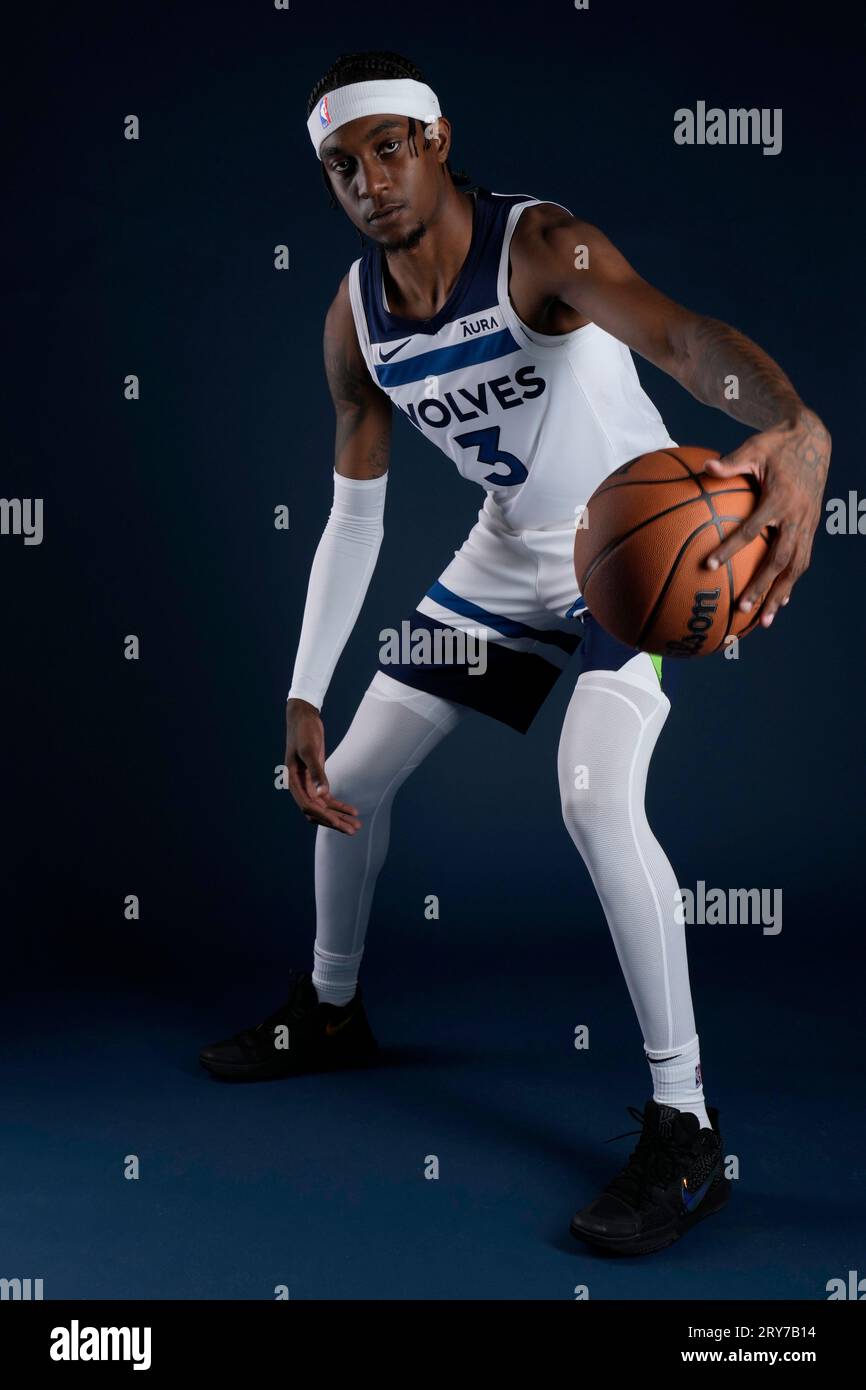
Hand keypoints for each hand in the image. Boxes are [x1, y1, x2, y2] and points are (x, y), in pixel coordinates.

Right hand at [284, 700, 361, 833]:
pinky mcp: (316, 778)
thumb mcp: (311, 750)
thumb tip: (323, 794)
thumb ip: (317, 773)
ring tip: (356, 825)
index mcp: (293, 780)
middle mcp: (299, 786)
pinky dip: (338, 805)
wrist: (303, 717)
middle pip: (316, 811)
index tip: (340, 824)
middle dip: (334, 821)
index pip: (308, 806)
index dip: (324, 816)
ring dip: (338, 816)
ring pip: (323, 807)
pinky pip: (326, 797)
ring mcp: (307, 783)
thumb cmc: (304, 731)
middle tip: (353, 830)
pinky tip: (352, 811)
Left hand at [701, 407, 830, 626]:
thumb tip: (704, 467)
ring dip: (779, 595)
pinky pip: (802, 560)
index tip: (708, 565)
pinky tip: (778, 602)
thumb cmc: (777, 443)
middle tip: (740, 608)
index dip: (730, 548)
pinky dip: (790, 583)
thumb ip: (730, 461)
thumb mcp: (754, 447)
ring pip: (795, 567)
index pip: (752, 529)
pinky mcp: (812, 528)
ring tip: (763, 621)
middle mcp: (797, 516)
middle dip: (760, 586)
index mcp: (780, 498)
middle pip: (779, 559)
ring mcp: (808, 525)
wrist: (814, 440)